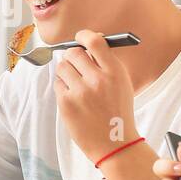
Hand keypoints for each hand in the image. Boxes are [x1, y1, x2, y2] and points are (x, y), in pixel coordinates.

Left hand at [54, 29, 137, 161]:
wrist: (115, 144)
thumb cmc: (118, 112)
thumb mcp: (122, 83)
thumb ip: (107, 62)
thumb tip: (90, 42)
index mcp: (114, 72)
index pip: (95, 41)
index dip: (84, 35)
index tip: (80, 37)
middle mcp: (97, 80)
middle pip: (73, 52)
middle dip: (73, 56)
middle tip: (77, 65)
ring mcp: (80, 92)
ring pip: (62, 67)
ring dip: (67, 72)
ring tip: (76, 84)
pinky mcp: (67, 103)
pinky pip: (58, 84)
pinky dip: (64, 87)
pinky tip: (74, 98)